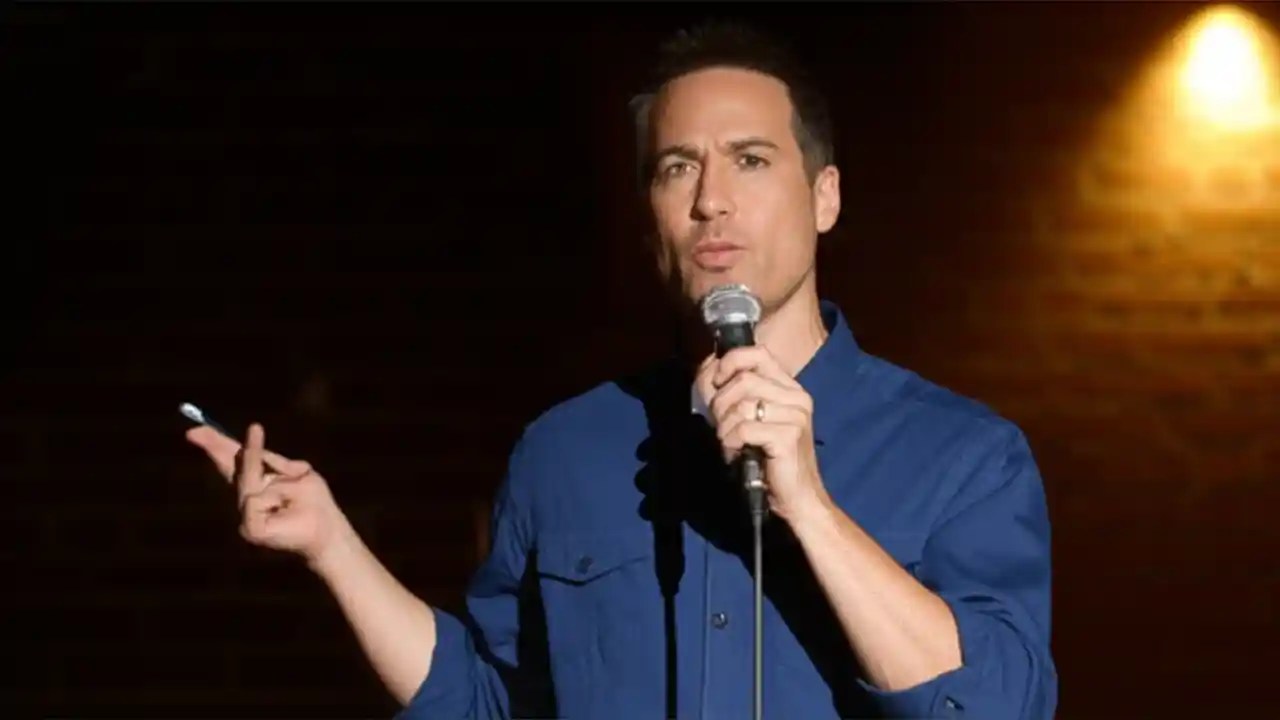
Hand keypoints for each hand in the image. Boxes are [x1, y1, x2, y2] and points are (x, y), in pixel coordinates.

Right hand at [186, 422, 352, 570]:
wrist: (329, 534)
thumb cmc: (317, 506)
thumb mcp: (301, 474)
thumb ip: (276, 463)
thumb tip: (252, 449)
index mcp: (261, 486)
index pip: (237, 463)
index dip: (219, 445)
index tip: (198, 429)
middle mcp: (249, 501)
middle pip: (230, 469)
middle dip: (215, 448)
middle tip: (194, 431)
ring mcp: (247, 518)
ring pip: (248, 482)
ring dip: (274, 481)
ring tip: (293, 493)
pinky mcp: (251, 530)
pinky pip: (256, 499)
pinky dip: (276, 496)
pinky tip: (287, 507)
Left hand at [696, 347, 829, 521]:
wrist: (798, 499)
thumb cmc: (771, 461)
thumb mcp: (754, 421)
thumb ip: (737, 395)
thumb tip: (707, 371)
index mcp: (790, 389)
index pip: (757, 353)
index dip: (730, 362)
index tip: (716, 382)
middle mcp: (797, 397)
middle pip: (743, 380)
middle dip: (721, 403)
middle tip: (722, 427)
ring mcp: (796, 416)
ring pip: (741, 405)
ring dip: (725, 428)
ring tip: (731, 444)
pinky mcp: (788, 436)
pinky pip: (744, 428)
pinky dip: (731, 442)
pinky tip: (737, 453)